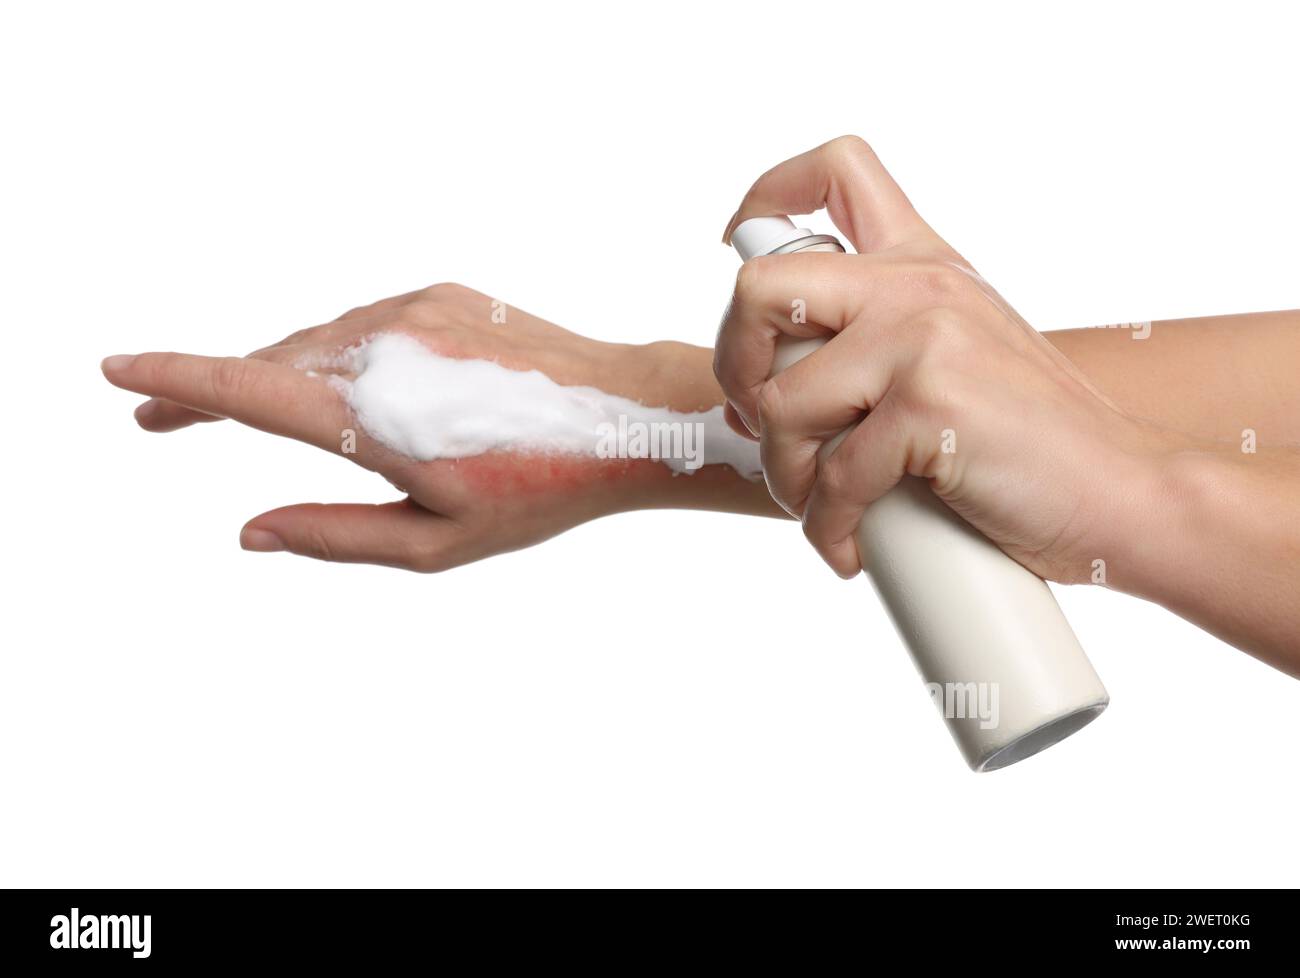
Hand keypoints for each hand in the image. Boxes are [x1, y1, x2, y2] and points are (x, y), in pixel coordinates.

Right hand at [102, 284, 768, 570]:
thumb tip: (249, 531)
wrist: (629, 415)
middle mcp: (386, 345)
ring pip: (315, 340)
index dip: (177, 384)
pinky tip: (343, 387)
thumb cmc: (540, 489)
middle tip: (163, 425)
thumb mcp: (436, 540)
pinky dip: (334, 352)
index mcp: (377, 415)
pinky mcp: (442, 291)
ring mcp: (415, 308)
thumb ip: (335, 535)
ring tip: (251, 415)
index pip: (249, 391)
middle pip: (270, 362)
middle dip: (211, 392)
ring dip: (278, 375)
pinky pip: (363, 322)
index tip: (119, 374)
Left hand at [715, 136, 1175, 582]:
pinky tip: (848, 549)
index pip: (836, 172)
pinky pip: (832, 477)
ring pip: (781, 403)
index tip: (736, 247)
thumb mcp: (958, 358)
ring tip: (822, 510)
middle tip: (761, 422)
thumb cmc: (1032, 445)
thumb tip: (770, 388)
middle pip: (759, 286)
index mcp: (925, 263)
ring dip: (784, 477)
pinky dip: (827, 528)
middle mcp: (920, 284)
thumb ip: (881, 344)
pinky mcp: (932, 404)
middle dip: (735, 366)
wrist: (1124, 494)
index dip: (765, 201)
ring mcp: (925, 339)